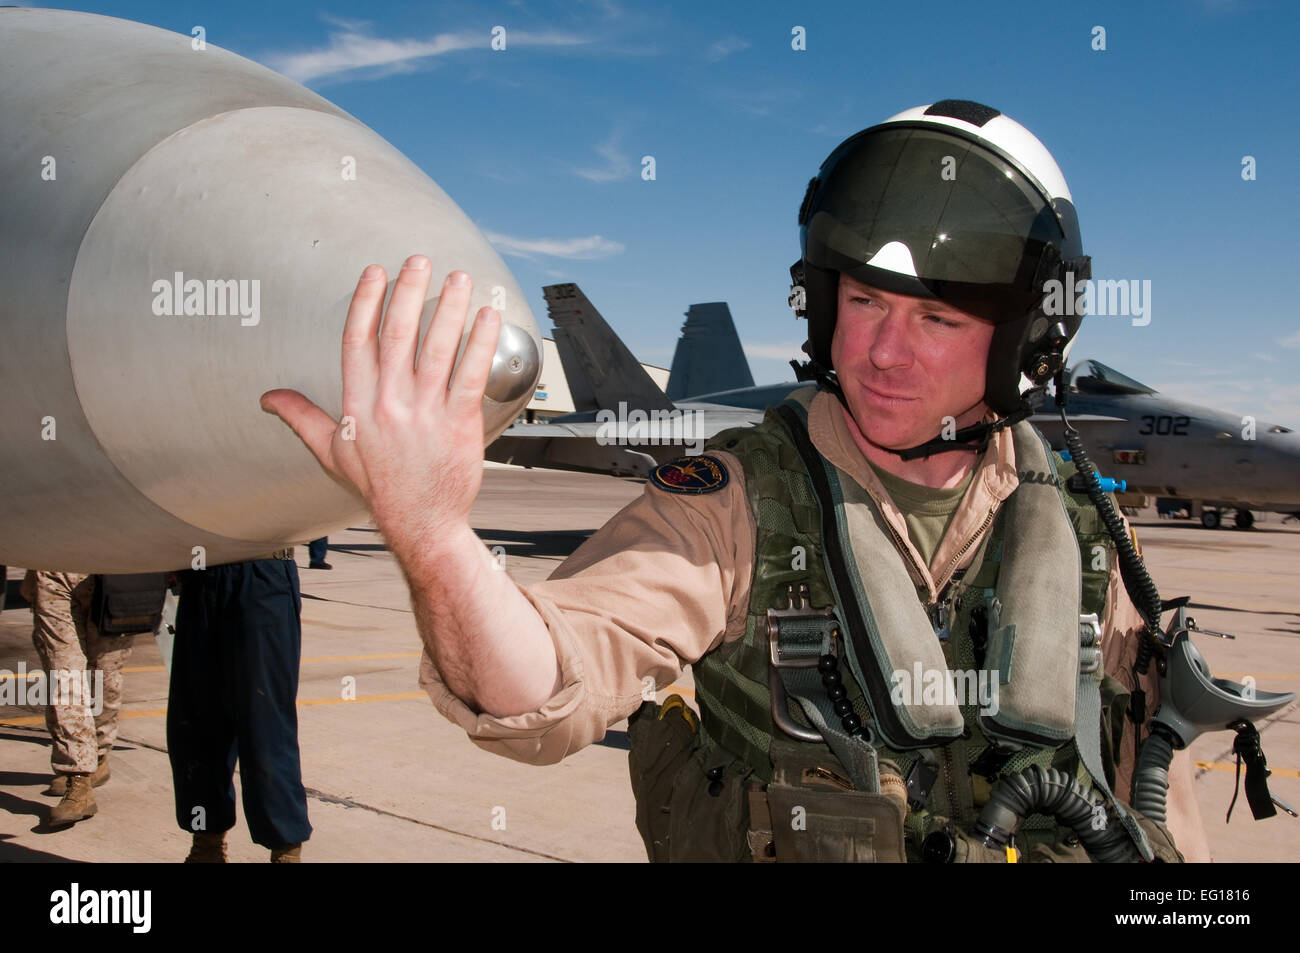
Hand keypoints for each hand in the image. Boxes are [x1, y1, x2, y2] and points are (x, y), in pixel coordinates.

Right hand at [260, 256, 500, 549]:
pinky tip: (488, 317)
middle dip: (408, 292)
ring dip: (449, 308)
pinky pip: (470, 374)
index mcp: (356, 406)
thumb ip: (302, 417)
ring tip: (459, 278)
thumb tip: (267, 398)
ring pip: (437, 348)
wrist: (421, 524)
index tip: (376, 272)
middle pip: (397, 335)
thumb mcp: (332, 452)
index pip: (357, 341)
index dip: (366, 302)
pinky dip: (480, 343)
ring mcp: (425, 414)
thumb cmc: (380, 487)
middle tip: (418, 260)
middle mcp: (388, 405)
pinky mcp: (459, 424)